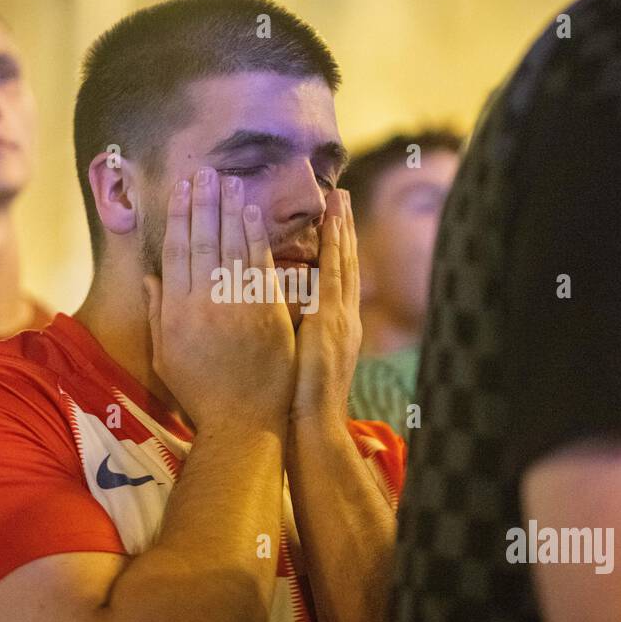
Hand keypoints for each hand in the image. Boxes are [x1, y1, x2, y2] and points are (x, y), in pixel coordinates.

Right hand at [144, 167, 295, 430]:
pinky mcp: (265, 312)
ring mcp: (236, 305)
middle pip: (202, 241)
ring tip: (229, 181)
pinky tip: (252, 214)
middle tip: (204, 172)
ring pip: (231, 247)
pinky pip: (258, 266)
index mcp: (176, 311)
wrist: (242, 421)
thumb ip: (157, 313)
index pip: (175, 251)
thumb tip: (151, 278)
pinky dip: (255, 237)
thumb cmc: (200, 392)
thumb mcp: (165, 356)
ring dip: (230, 211)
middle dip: (203, 203)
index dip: (177, 216)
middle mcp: (204, 302)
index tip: (180, 189)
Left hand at [291, 189, 360, 426]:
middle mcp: (343, 316)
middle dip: (343, 227)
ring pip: (343, 262)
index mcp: (334, 325)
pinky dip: (335, 248)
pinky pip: (334, 276)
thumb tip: (277, 310)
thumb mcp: (296, 359)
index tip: (331, 215)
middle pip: (344, 262)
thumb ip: (293, 331)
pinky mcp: (332, 322)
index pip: (334, 276)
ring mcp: (341, 317)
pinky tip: (331, 224)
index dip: (334, 245)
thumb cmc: (293, 401)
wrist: (310, 428)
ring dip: (341, 228)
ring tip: (339, 196)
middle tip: (340, 193)